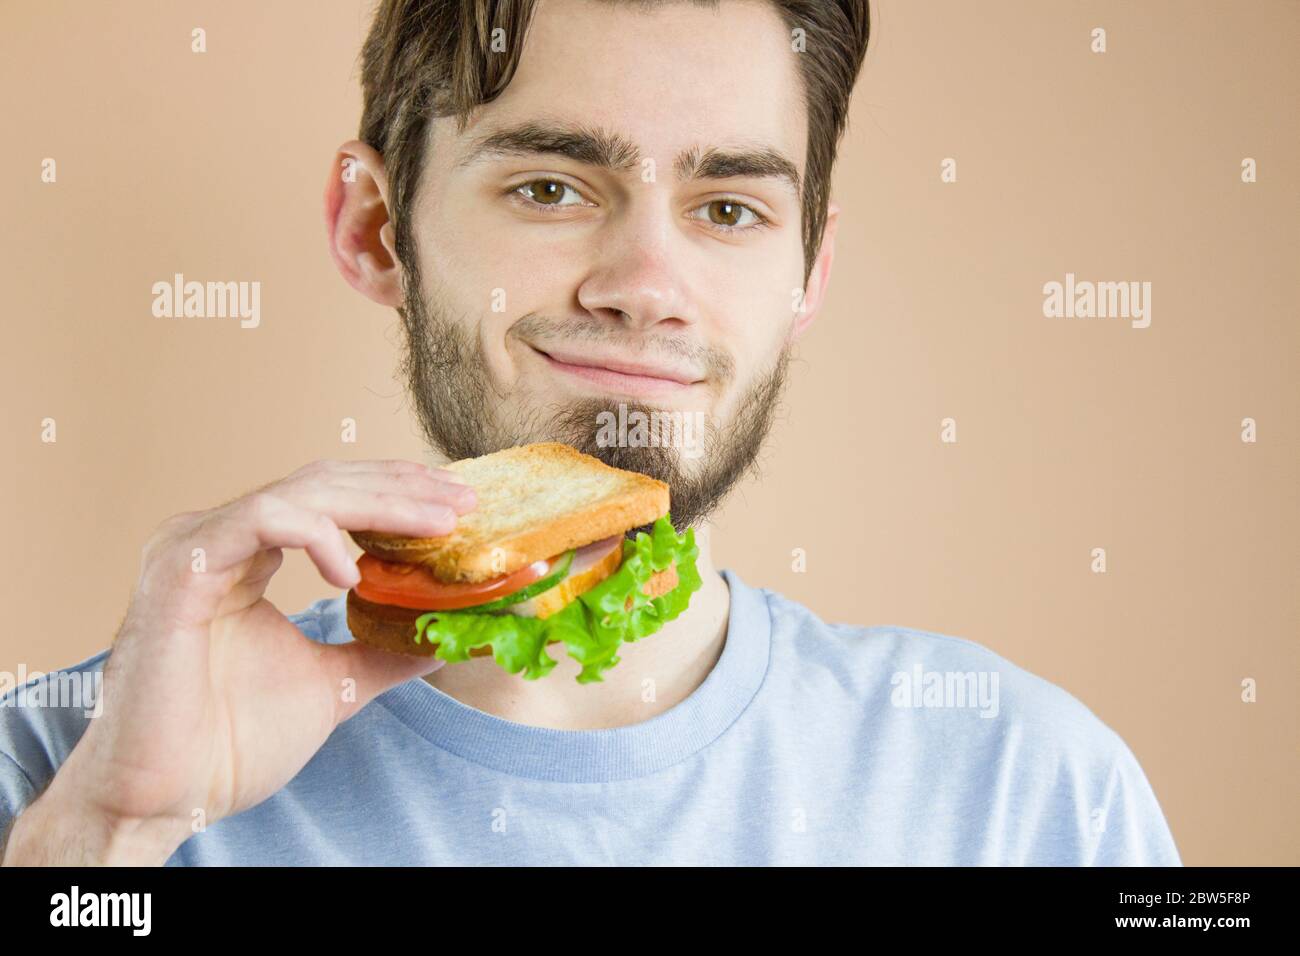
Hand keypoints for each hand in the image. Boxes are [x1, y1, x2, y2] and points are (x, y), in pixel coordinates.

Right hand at [13, 458, 474, 862]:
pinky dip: (316, 535)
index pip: (330, 496)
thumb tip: (445, 639)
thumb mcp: (333, 684)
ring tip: (438, 525)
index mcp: (244, 554)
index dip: (396, 492)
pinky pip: (259, 521)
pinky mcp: (181, 570)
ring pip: (301, 492)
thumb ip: (381, 652)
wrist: (164, 797)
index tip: (459, 505)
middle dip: (402, 488)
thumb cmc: (229, 742)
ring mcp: (195, 546)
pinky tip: (354, 571)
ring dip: (379, 503)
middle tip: (466, 500)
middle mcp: (218, 537)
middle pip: (324, 483)